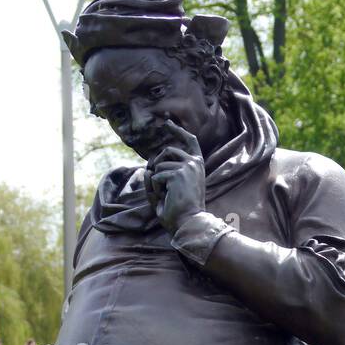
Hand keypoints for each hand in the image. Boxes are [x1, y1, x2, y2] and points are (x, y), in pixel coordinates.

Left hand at [143, 119, 205, 233]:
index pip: (189, 141)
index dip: (177, 130)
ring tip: (165, 194)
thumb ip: (160, 177)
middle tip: (155, 179)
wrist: (188, 222)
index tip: (167, 122)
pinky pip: (157, 175)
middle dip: (156, 162)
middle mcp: (195, 163)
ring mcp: (188, 167)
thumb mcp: (170, 190)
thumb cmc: (179, 210)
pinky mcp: (178, 173)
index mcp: (197, 166)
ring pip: (160, 164)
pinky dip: (156, 187)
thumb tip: (147, 169)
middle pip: (168, 150)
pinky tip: (165, 196)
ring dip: (157, 180)